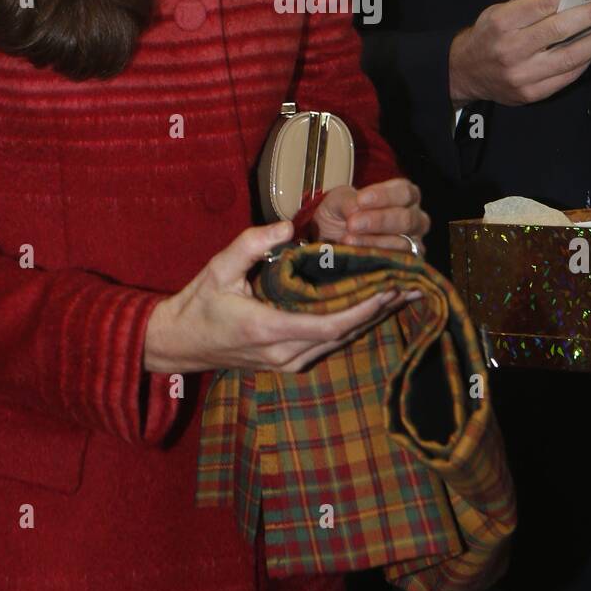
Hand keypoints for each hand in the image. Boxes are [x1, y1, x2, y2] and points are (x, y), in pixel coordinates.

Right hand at [143, 221, 410, 374]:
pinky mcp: (288, 363)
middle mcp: (283, 353)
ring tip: (400, 293)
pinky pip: (327, 344)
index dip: (365, 308)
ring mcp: (287, 363)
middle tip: (411, 284)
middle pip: (344, 335)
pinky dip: (351, 325)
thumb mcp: (218, 267)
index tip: (391, 287)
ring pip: (339, 342)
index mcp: (268, 328)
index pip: (330, 324)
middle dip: (378, 310)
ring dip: (369, 319)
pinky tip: (369, 307)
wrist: (179, 343)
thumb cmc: (199, 302)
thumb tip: (288, 227)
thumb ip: (252, 244)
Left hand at [312, 178, 429, 254]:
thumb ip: (348, 201)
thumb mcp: (340, 200)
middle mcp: (415, 219)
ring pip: (404, 244)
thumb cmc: (343, 213)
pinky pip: (399, 264)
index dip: (385, 196)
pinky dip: (377, 259)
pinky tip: (358, 254)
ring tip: (349, 239)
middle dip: (379, 221)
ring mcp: (414, 244)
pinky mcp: (407, 266)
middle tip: (352, 223)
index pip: (405, 192)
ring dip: (375, 242)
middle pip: (408, 219)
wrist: (332, 238)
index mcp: (405, 195)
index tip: (360, 200)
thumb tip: (355, 209)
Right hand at [448, 0, 590, 107]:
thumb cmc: (487, 37)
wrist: (464, 73)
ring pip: (570, 57)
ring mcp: (522, 74)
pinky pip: (566, 76)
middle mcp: (511, 49)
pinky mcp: (531, 93)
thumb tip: (570, 0)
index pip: (544, 5)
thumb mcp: (497, 12)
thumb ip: (529, 7)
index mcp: (502, 23)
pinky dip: (584, 62)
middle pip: (560, 29)